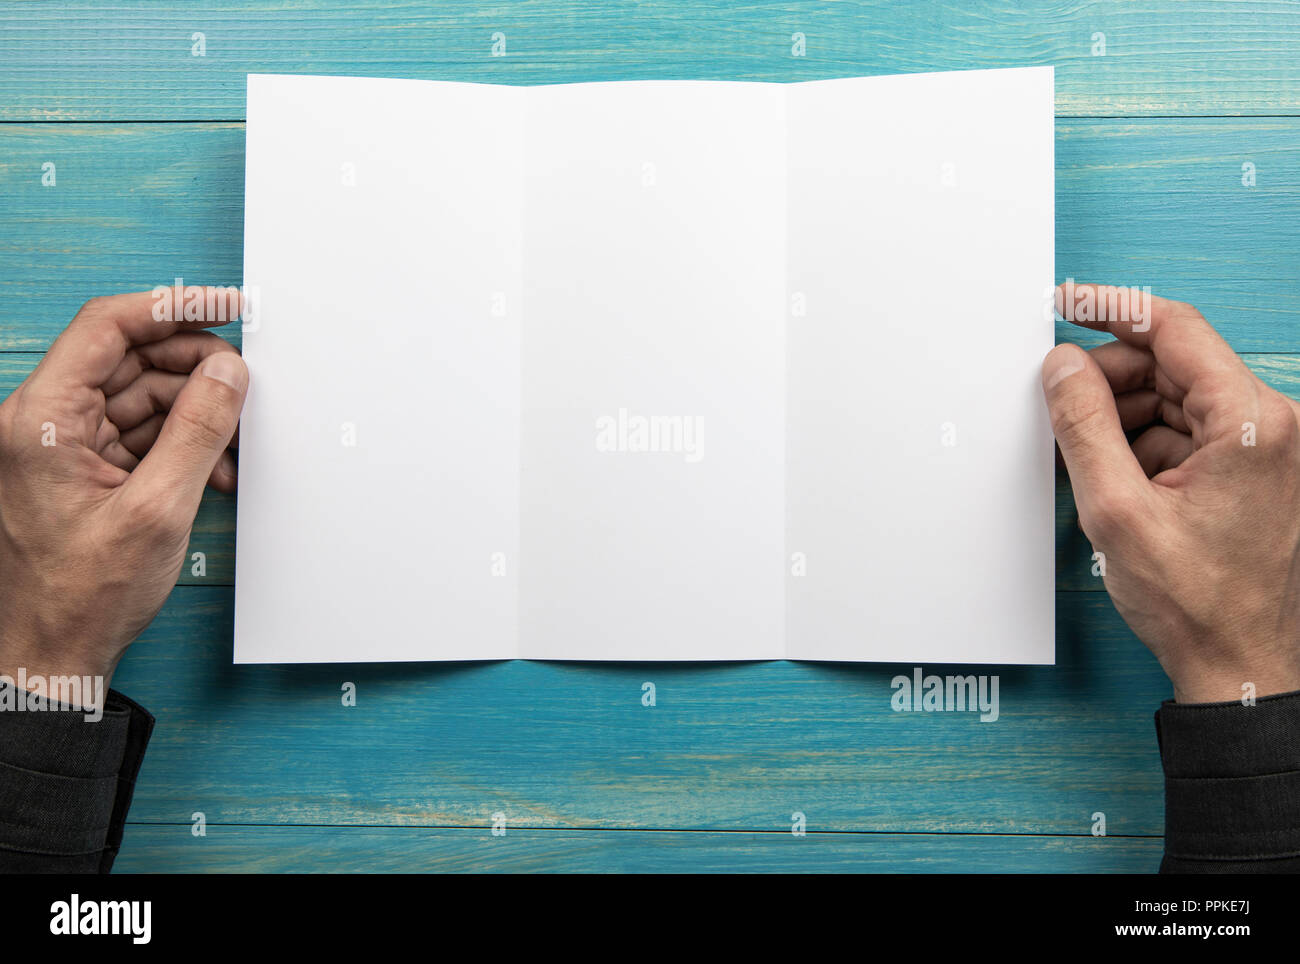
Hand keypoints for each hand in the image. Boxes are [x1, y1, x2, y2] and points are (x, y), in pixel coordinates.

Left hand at [0, 288, 247, 695]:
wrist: (50, 655)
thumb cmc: (81, 596)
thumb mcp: (158, 509)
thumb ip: (197, 430)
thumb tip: (227, 372)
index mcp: (41, 419)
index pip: (107, 327)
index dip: (173, 307)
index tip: (226, 306)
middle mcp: (42, 422)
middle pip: (127, 359)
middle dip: (192, 368)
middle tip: (243, 384)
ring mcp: (59, 447)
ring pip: (138, 397)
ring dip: (193, 414)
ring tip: (232, 446)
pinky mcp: (78, 471)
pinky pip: (138, 434)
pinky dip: (179, 444)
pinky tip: (212, 470)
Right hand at [1043, 283, 1299, 702]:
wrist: (1241, 665)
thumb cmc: (1199, 603)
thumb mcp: (1117, 510)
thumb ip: (1084, 426)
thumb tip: (1063, 368)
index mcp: (1254, 423)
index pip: (1176, 329)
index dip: (1112, 308)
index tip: (1068, 303)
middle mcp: (1271, 425)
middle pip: (1173, 363)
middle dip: (1110, 377)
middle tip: (1060, 405)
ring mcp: (1265, 449)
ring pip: (1174, 398)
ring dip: (1122, 416)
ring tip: (1086, 459)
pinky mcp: (1250, 472)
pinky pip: (1184, 431)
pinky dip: (1141, 444)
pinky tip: (1113, 477)